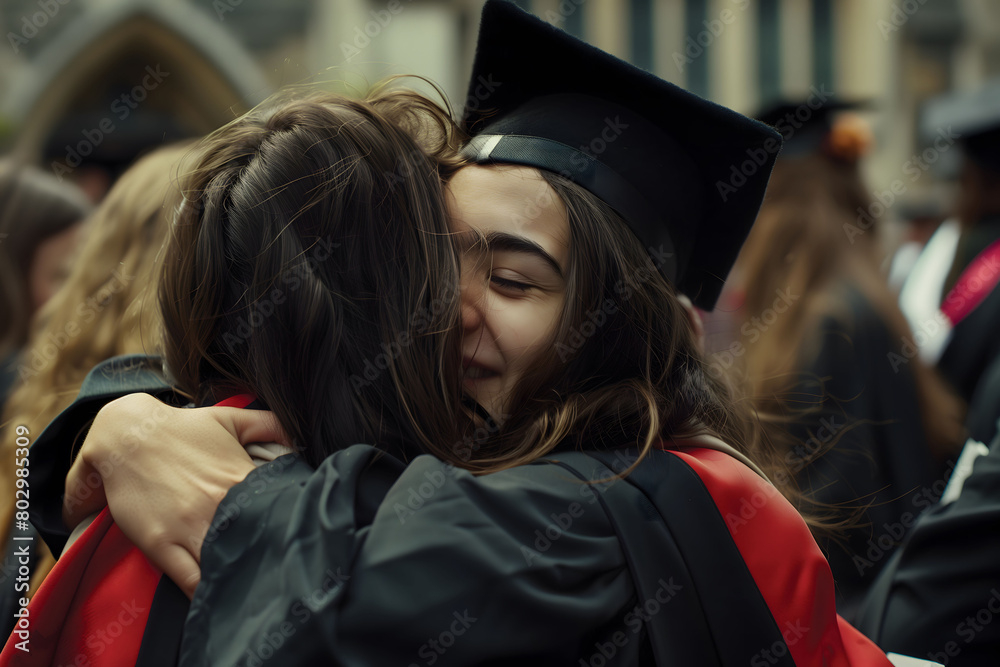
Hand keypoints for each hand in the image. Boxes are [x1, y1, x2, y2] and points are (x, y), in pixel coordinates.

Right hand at [63, 393, 288, 597]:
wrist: (127, 435)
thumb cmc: (181, 430)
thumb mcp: (231, 419)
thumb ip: (270, 424)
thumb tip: (299, 436)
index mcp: (241, 480)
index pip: (277, 515)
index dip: (289, 533)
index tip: (293, 543)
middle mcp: (219, 507)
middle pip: (255, 547)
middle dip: (269, 562)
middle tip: (276, 574)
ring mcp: (189, 528)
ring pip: (223, 568)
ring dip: (238, 581)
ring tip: (250, 589)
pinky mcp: (160, 544)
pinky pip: (189, 581)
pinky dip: (205, 594)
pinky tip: (218, 600)